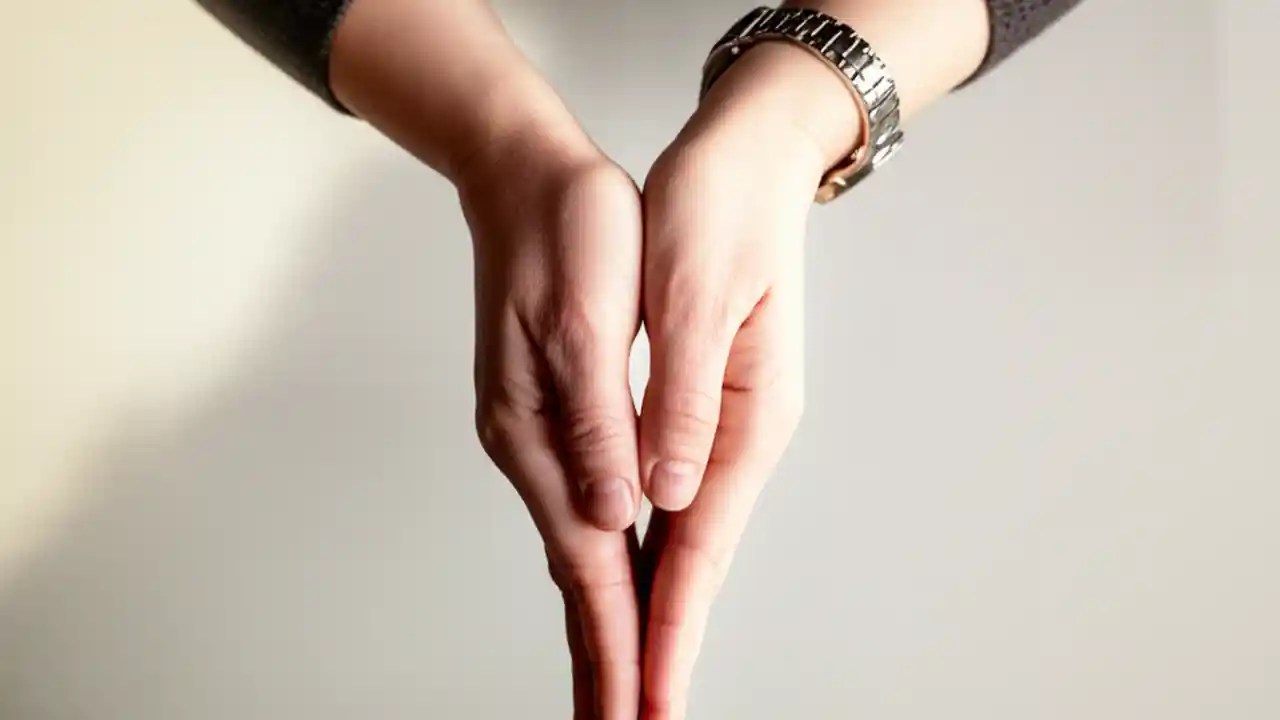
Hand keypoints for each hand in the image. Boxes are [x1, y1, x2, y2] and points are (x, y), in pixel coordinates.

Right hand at [460, 124, 643, 718]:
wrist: (525, 177)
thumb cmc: (568, 233)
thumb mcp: (588, 320)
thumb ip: (600, 422)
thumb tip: (614, 513)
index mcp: (546, 432)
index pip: (593, 566)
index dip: (619, 647)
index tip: (637, 712)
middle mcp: (536, 448)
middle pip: (578, 578)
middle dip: (602, 662)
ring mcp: (538, 435)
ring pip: (579, 550)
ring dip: (601, 621)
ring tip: (620, 684)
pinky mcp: (548, 415)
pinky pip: (577, 510)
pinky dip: (596, 563)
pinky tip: (608, 581)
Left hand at [636, 43, 859, 718]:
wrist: (742, 159)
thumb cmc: (718, 209)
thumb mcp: (695, 293)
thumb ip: (680, 399)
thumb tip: (662, 495)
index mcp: (742, 413)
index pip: (695, 546)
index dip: (665, 629)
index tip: (644, 698)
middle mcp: (735, 434)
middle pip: (692, 563)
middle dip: (659, 648)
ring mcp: (720, 427)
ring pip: (680, 541)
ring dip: (653, 613)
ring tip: (628, 680)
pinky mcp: (698, 409)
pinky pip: (670, 504)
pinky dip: (649, 556)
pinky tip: (635, 581)